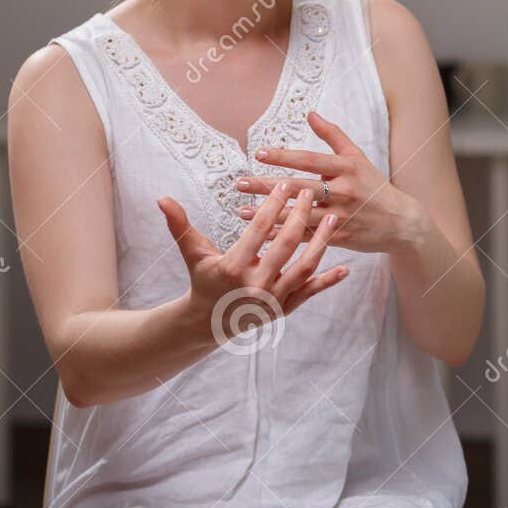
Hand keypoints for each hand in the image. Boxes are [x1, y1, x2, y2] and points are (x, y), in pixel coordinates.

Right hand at [158, 180, 346, 345]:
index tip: (285, 184)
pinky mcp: (284, 309)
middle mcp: (255, 285)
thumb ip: (180, 225)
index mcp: (233, 268)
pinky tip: (345, 268)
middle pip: (284, 246)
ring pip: (303, 268)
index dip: (273, 205)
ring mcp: (272, 300)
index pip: (258, 230)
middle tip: (311, 192)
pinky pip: (310, 292)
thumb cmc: (203, 280)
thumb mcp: (192, 253)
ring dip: (322, 244)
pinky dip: (328, 281)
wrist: (209, 322)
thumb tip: (161, 198)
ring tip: (334, 220)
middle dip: (300, 216)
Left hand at [234, 110, 422, 254]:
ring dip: (269, 213)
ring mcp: (341, 216)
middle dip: (267, 186)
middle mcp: (344, 191)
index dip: (284, 156)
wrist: (401, 222)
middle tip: (240, 183)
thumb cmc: (375, 186)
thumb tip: (310, 114)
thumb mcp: (358, 157)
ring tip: (242, 211)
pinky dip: (283, 235)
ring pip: (299, 215)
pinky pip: (306, 237)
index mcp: (347, 168)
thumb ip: (333, 135)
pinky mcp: (339, 237)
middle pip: (299, 187)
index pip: (310, 160)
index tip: (260, 153)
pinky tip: (261, 234)